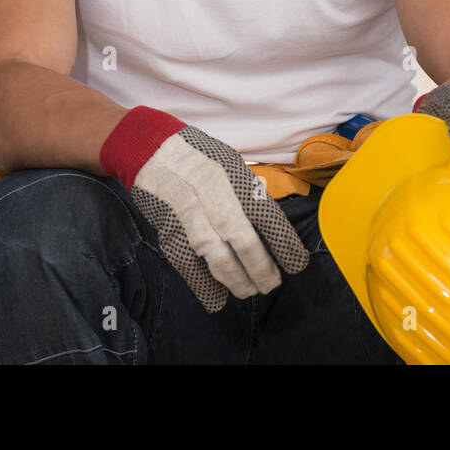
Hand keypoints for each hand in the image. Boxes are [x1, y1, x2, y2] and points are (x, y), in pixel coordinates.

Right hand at [100, 106, 309, 312]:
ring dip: (239, 283)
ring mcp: (193, 221)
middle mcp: (217, 203)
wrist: (153, 150)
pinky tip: (217, 298)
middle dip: (264, 272)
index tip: (296, 264)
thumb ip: (251, 193)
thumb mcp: (234, 163)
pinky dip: (205, 288)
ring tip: (250, 290)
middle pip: (248, 247)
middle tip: (272, 283)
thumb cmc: (199, 155)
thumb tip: (268, 222)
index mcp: (238, 182)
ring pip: (221, 263)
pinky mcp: (171, 234)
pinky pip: (190, 269)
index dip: (287, 249)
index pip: (271, 223)